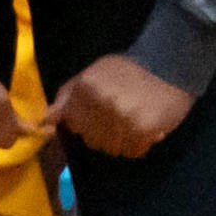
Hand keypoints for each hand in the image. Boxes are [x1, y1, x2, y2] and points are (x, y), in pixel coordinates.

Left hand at [49, 53, 197, 160]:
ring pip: (112, 149)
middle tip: (119, 118)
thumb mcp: (93, 74)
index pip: (73, 124)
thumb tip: (45, 120)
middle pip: (92, 139)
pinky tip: (146, 129)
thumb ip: (68, 96)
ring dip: (122, 141)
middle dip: (103, 133)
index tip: (97, 116)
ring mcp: (122, 119)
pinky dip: (139, 145)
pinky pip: (133, 151)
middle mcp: (100, 105)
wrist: (170, 64)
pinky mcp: (143, 131)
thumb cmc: (128, 69)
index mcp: (85, 89)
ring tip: (133, 122)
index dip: (85, 123)